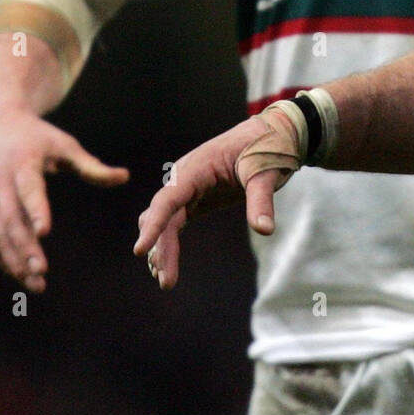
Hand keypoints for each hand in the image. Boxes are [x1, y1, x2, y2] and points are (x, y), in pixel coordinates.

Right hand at [0, 110, 128, 291]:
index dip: (35, 210)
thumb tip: (125, 177)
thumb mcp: (65, 146)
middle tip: (42, 272)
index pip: (28, 189)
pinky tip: (21, 276)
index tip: (45, 232)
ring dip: (14, 261)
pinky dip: (4, 259)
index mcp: (21, 163)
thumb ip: (92, 166)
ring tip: (37, 284)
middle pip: (9, 219)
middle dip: (24, 247)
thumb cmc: (38, 138)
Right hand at [133, 107, 302, 284]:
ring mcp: (189, 187)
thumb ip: (262, 200)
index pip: (168, 199)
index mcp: (198, 166)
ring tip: (165, 280)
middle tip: (166, 281)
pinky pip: (175, 221)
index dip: (154, 225)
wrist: (275, 133)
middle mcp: (186, 176)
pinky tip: (164, 265)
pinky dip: (168, 242)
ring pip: (165, 220)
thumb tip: (265, 230)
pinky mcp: (197, 197)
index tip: (138, 250)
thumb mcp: (266, 171)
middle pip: (163, 215)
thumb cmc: (269, 147)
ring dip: (161, 248)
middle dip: (160, 247)